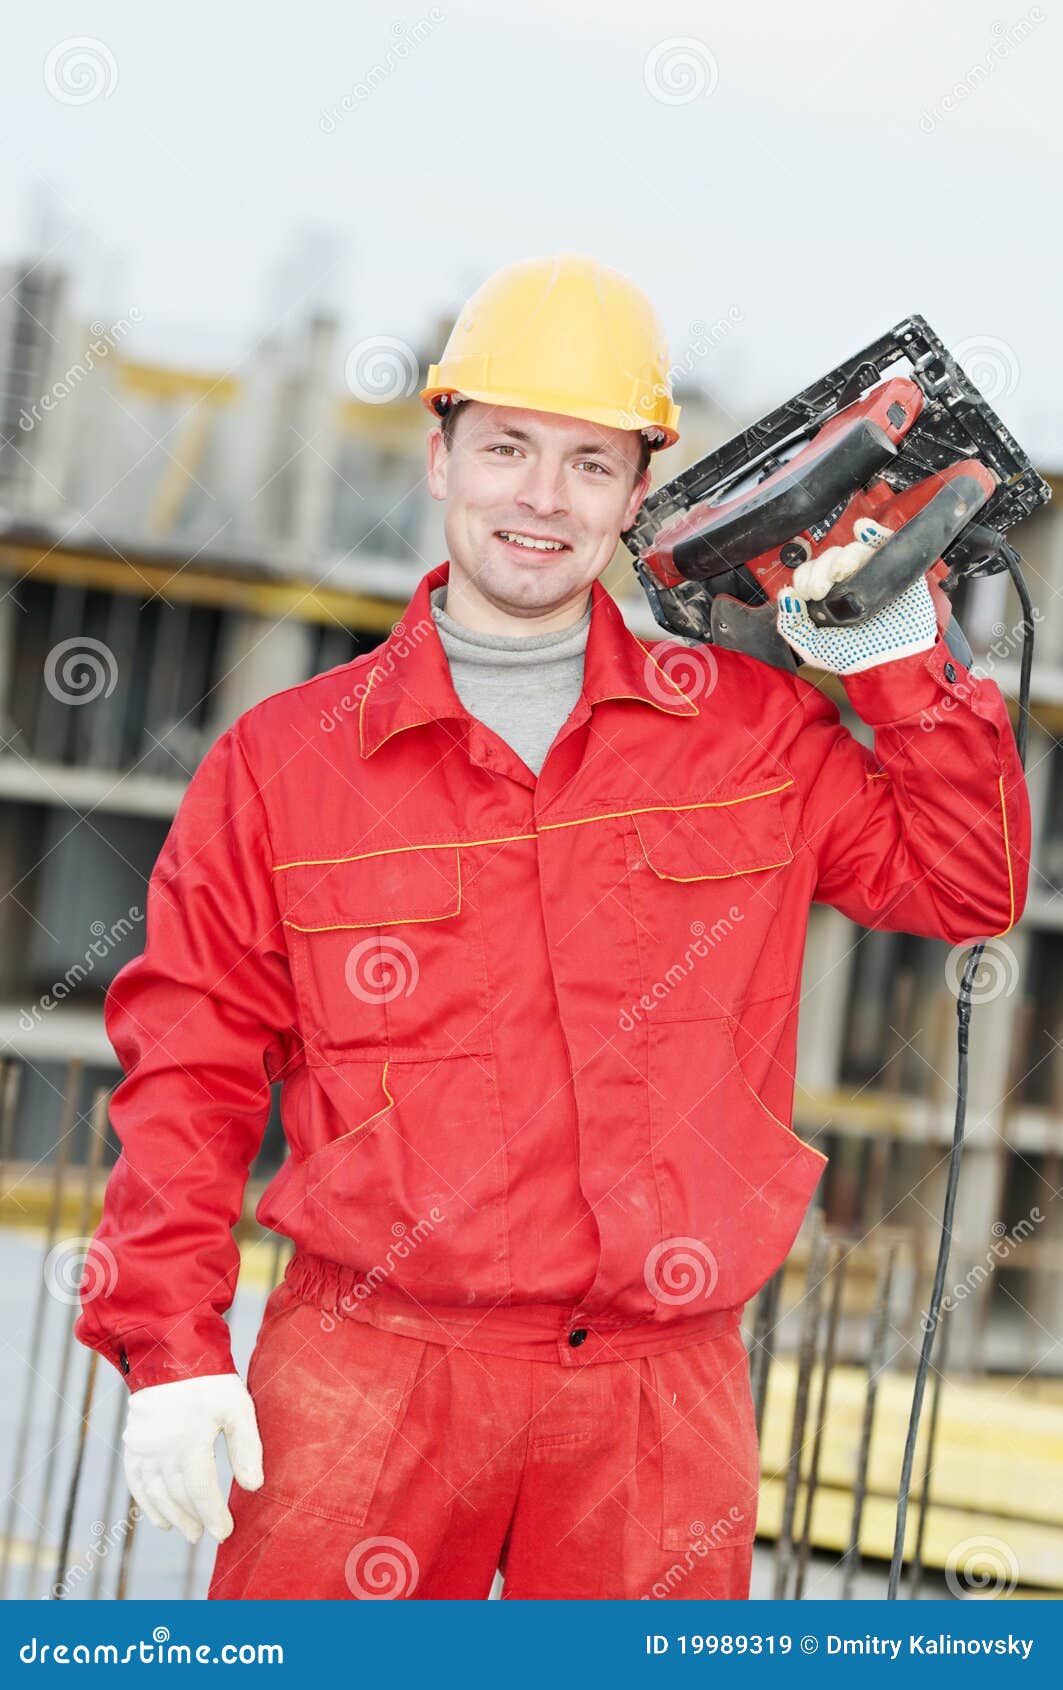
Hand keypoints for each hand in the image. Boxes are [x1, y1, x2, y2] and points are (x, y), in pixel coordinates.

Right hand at [122, 1372, 263, 1542]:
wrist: (171, 1353)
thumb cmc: (211, 1382)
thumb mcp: (238, 1408)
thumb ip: (246, 1448)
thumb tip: (254, 1486)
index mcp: (190, 1440)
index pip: (202, 1491)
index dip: (214, 1515)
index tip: (225, 1533)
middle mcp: (162, 1449)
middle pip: (178, 1496)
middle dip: (194, 1519)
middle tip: (207, 1535)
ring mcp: (143, 1447)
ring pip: (156, 1493)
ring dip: (172, 1516)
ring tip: (188, 1532)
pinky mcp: (132, 1444)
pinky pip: (136, 1482)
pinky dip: (147, 1503)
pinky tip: (160, 1518)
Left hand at [777, 517, 937, 674]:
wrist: (892, 666)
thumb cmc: (856, 658)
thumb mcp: (814, 648)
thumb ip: (792, 625)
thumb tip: (785, 594)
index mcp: (827, 595)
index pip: (810, 571)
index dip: (805, 577)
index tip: (808, 594)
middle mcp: (848, 581)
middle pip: (829, 557)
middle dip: (820, 570)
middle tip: (821, 590)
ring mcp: (871, 573)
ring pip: (853, 550)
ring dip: (842, 557)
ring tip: (841, 574)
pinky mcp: (896, 570)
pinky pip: (884, 543)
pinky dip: (874, 532)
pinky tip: (864, 530)